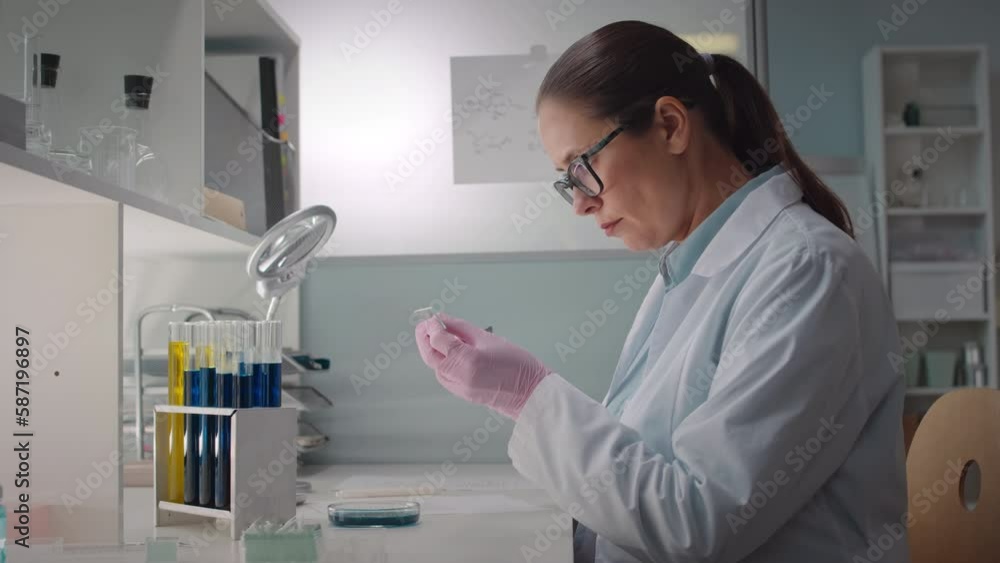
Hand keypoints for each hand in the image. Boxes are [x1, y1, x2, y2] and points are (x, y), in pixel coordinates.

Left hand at [415, 313, 551, 418]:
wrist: (529, 394)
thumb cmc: (517, 366)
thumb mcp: (488, 338)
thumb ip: (461, 328)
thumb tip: (443, 320)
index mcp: (464, 360)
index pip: (436, 339)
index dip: (432, 325)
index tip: (433, 317)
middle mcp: (456, 376)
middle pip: (429, 354)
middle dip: (425, 337)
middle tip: (427, 324)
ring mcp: (457, 387)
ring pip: (434, 364)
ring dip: (433, 348)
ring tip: (442, 334)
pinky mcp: (460, 393)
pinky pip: (444, 372)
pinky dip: (442, 359)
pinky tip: (452, 350)